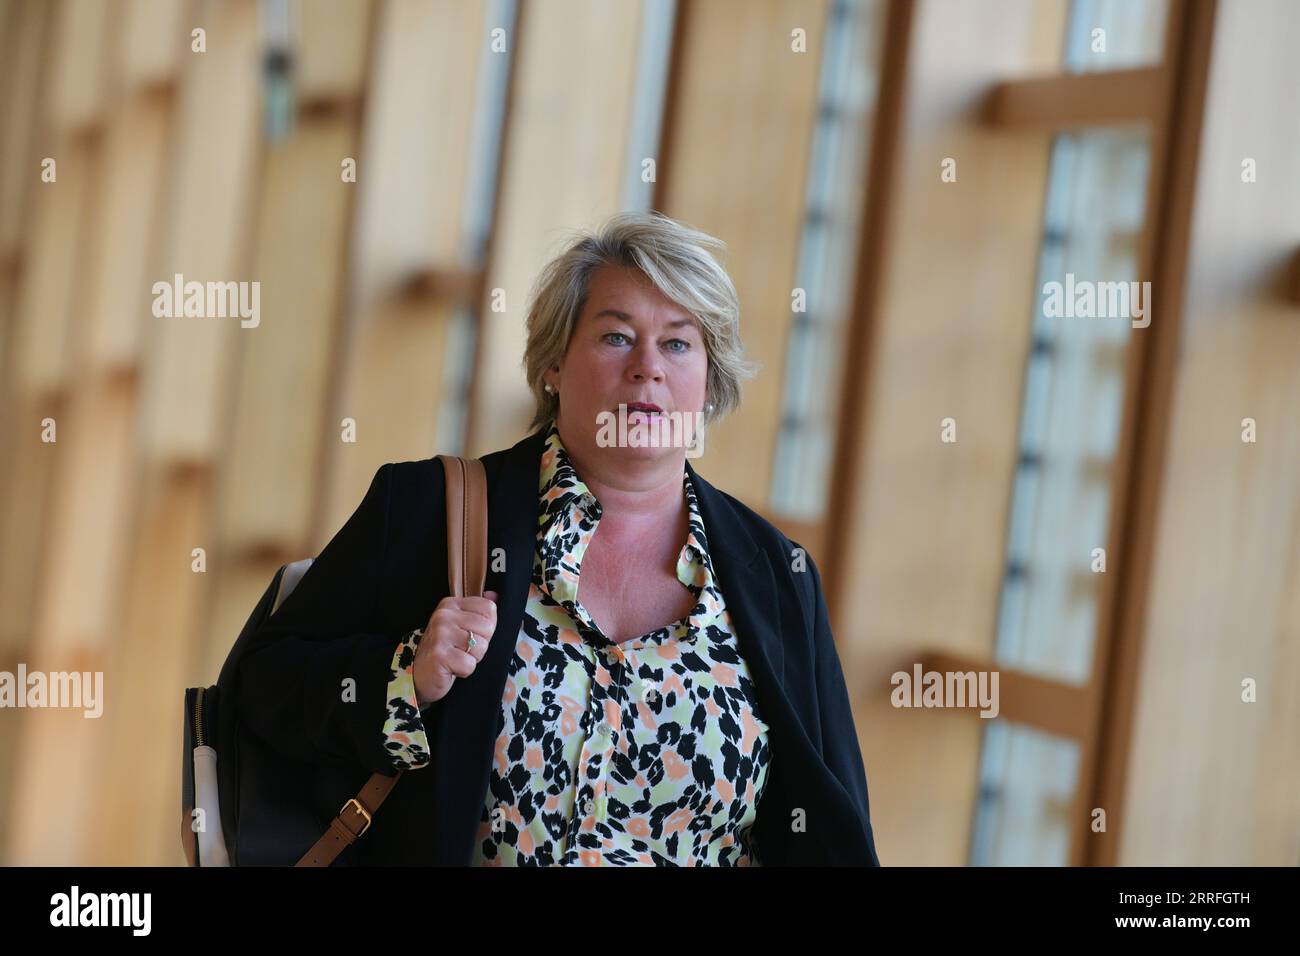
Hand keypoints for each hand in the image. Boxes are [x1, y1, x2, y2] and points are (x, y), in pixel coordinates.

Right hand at [413, 591, 497, 707]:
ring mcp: (440, 634)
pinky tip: (451, 668)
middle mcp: (443, 615)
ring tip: (456, 658)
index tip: (469, 635)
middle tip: (461, 649)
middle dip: (480, 644)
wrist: (420, 674)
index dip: (486, 627)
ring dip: (473, 658)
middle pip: (488, 627)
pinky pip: (469, 664)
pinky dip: (464, 671)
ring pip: (481, 646)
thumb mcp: (460, 625)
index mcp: (450, 604)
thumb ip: (478, 611)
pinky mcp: (439, 655)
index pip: (489, 608)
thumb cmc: (445, 650)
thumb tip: (496, 595)